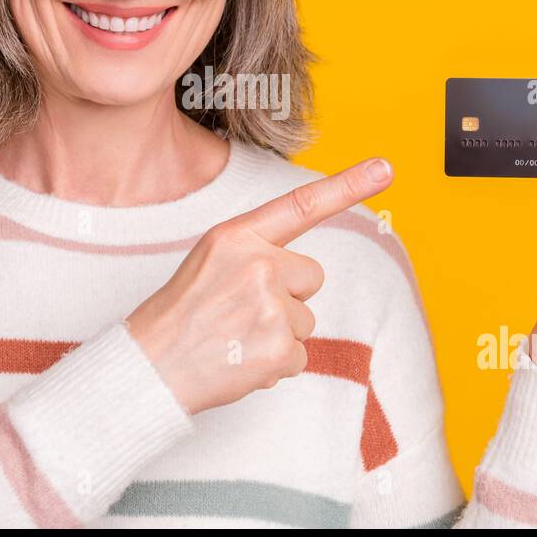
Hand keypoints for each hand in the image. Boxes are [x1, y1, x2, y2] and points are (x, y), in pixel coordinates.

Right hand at [127, 157, 393, 414]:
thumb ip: (254, 254)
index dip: (348, 185)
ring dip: (279, 335)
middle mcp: (258, 264)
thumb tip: (304, 276)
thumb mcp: (209, 262)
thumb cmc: (180, 316)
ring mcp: (271, 305)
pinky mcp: (280, 347)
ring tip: (234, 340)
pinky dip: (276, 366)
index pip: (301, 205)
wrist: (150, 368)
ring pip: (307, 320)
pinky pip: (300, 356)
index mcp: (237, 236)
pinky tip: (241, 362)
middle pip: (312, 276)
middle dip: (288, 299)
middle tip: (240, 315)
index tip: (386, 168)